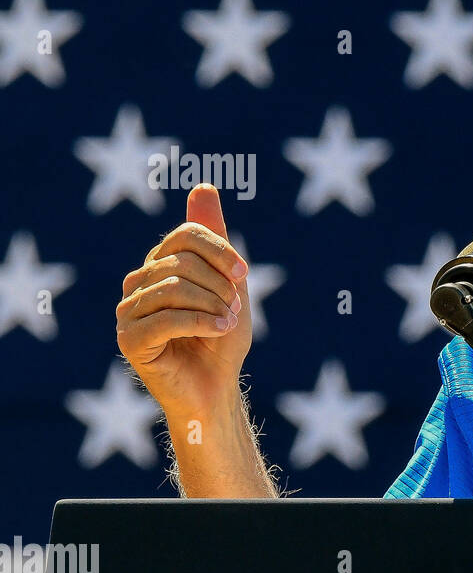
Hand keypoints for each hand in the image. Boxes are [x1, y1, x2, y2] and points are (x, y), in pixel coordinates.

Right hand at [116, 184, 252, 419]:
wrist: (217, 386)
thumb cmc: (222, 337)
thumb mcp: (228, 282)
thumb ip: (215, 237)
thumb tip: (204, 186)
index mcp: (158, 265)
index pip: (185, 235)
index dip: (219, 249)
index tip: (244, 272)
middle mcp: (137, 284)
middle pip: (180, 262)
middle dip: (219, 284)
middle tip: (235, 307)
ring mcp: (128, 311)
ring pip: (173, 289)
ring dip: (213, 305)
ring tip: (228, 322)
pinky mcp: (129, 340)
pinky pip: (166, 319)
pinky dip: (201, 322)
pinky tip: (220, 330)